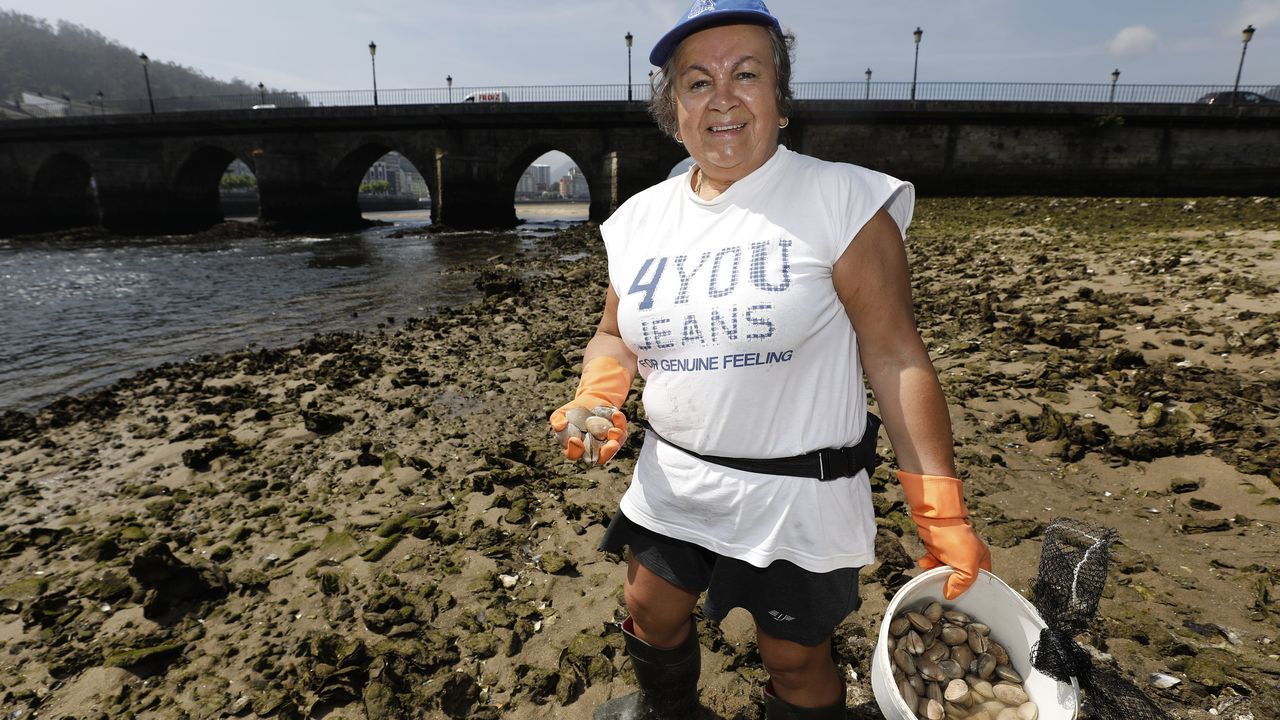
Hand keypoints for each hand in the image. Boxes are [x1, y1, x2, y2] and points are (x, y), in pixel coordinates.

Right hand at [550, 403, 627, 464]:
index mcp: (575, 448)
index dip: (574, 450)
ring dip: (616, 440)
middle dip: (605, 453)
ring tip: (614, 430)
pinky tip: (616, 414)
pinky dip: (620, 424)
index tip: (575, 439)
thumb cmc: (573, 411)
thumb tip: (559, 427)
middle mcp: (591, 449)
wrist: (590, 402)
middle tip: (610, 445)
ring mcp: (605, 443)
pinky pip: (621, 434)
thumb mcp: (561, 413)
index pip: (573, 454)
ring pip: (613, 448)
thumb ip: (557, 420)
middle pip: (599, 458)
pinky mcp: (616, 435)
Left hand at [896, 470, 992, 599]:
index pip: (979, 580)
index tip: (961, 596)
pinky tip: (925, 561)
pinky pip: (933, 561)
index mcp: (981, 559)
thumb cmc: (957, 540)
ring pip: (943, 570)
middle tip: (942, 584)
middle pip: (959, 577)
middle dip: (949, 581)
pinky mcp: (939, 548)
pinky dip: (928, 563)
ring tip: (930, 569)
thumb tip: (949, 594)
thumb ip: (962, 583)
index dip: (971, 589)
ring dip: (935, 571)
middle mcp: (968, 556)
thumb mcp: (968, 566)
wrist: (936, 519)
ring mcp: (952, 552)